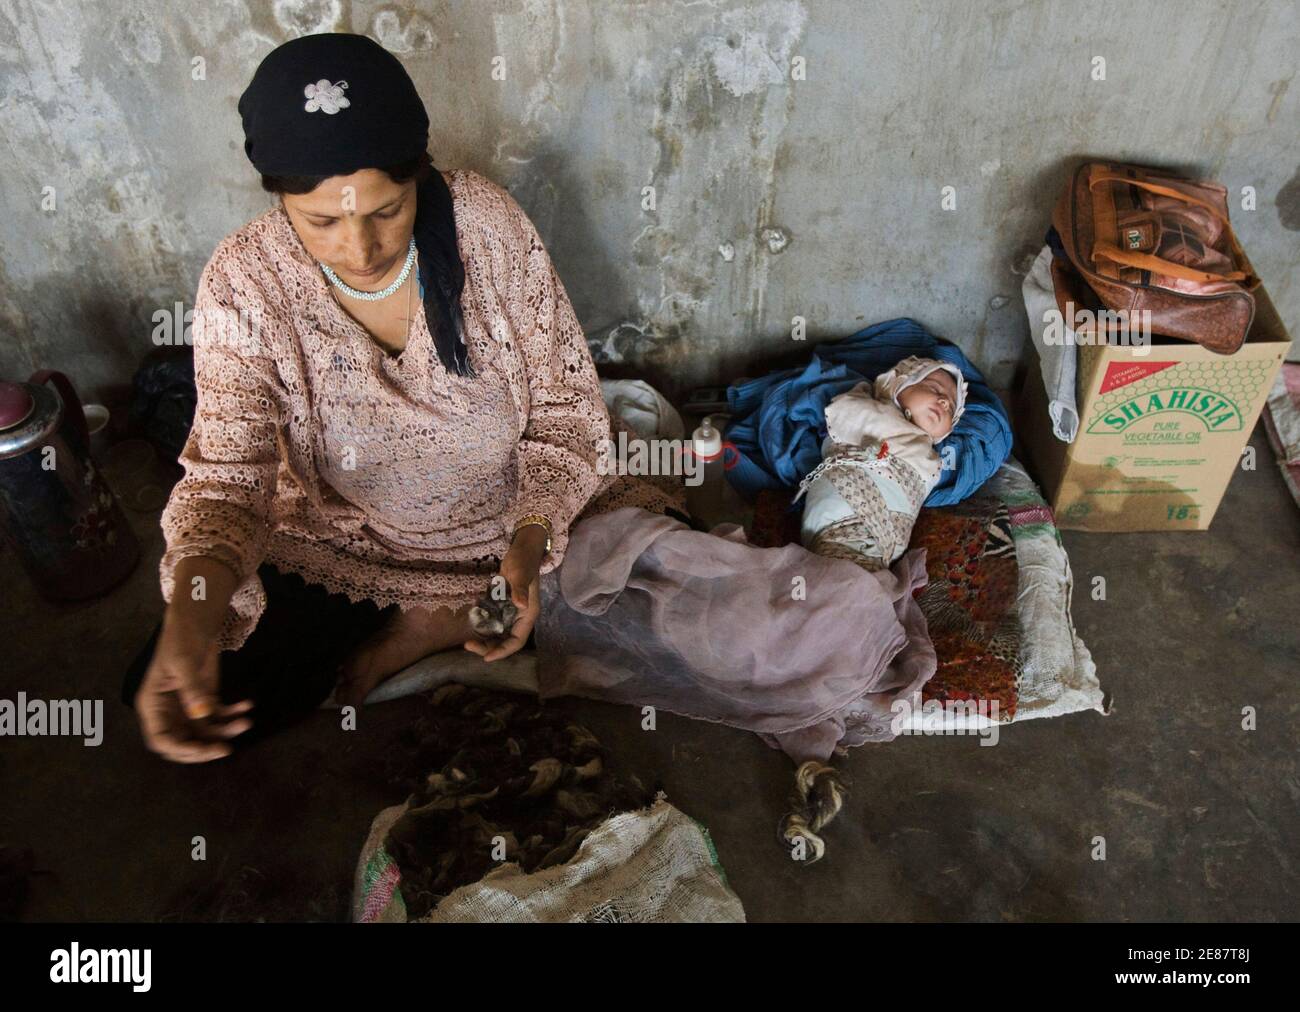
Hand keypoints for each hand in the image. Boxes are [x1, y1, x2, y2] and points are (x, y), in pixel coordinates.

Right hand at [134, 621, 252, 762]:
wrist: (198, 621)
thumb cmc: (181, 638)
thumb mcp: (183, 662)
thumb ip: (192, 688)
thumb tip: (201, 715)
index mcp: (153, 704)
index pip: (161, 739)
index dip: (179, 749)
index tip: (202, 749)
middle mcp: (169, 711)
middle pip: (184, 742)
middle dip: (203, 749)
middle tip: (225, 748)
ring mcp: (189, 707)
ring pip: (205, 733)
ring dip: (225, 731)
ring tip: (245, 722)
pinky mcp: (206, 700)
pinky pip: (220, 716)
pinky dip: (233, 715)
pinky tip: (246, 707)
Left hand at [463, 524, 545, 661]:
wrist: (521, 550)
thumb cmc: (523, 561)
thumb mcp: (521, 573)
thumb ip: (520, 589)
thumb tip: (521, 606)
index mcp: (528, 614)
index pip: (516, 641)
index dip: (503, 651)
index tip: (486, 657)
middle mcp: (519, 617)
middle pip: (504, 640)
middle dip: (488, 646)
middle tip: (468, 645)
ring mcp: (510, 612)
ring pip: (496, 633)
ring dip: (483, 638)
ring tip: (467, 639)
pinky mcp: (501, 605)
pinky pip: (491, 620)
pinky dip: (481, 623)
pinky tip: (471, 619)